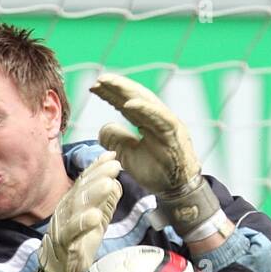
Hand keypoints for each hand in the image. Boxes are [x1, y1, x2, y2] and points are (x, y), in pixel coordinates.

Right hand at [21, 151, 122, 271]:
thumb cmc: (78, 243)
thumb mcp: (95, 219)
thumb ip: (105, 201)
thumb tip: (116, 182)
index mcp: (74, 203)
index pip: (86, 182)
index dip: (98, 168)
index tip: (113, 156)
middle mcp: (66, 210)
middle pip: (82, 189)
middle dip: (98, 175)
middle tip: (115, 165)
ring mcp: (63, 226)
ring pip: (77, 207)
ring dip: (94, 194)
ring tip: (109, 183)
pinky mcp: (63, 244)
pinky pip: (71, 232)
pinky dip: (83, 224)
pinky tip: (95, 217)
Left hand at [91, 73, 224, 240]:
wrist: (177, 191)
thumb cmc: (156, 173)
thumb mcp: (127, 155)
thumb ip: (115, 139)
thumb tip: (103, 127)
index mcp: (147, 122)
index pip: (127, 103)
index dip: (111, 94)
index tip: (93, 87)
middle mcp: (158, 119)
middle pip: (136, 97)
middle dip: (117, 87)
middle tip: (98, 80)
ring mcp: (168, 124)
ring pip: (147, 101)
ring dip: (127, 91)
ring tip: (109, 83)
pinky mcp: (176, 133)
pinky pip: (160, 117)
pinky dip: (146, 109)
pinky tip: (129, 103)